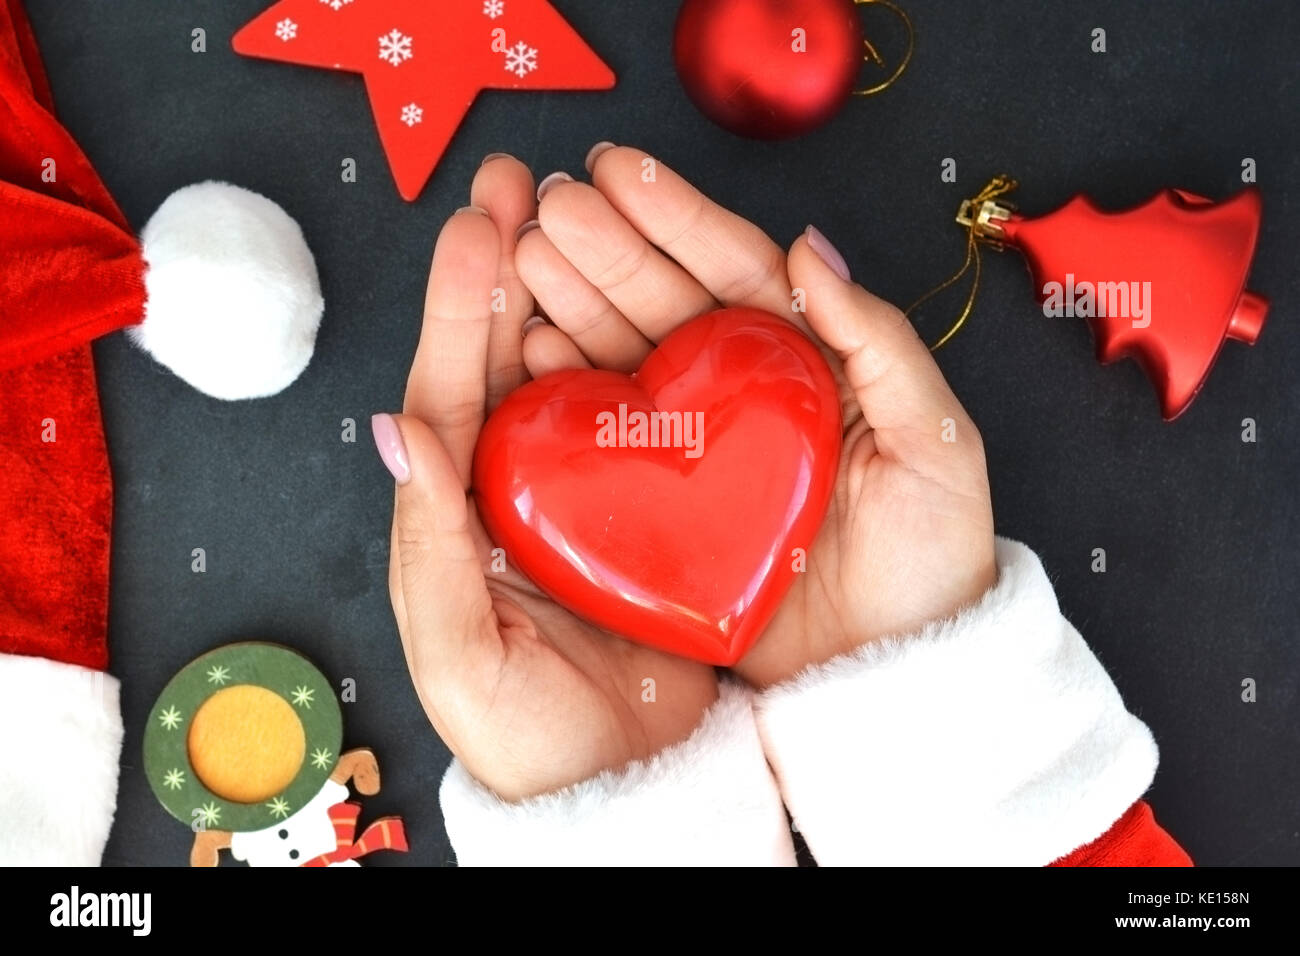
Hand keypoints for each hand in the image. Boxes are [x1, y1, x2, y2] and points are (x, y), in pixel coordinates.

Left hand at [381, 156, 717, 801]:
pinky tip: (641, 306)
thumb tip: (396, 429)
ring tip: (569, 217)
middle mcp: (513, 492)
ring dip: (563, 292)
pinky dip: (633, 356)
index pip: (450, 392)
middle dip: (504, 270)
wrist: (628, 796)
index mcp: (456, 519)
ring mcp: (581, 495)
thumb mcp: (461, 655)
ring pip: (566, 374)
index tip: (477, 224)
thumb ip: (429, 548)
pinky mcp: (643, 509)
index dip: (459, 307)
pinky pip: (633, 418)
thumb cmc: (529, 742)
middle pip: (502, 362)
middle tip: (518, 185)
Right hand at [514, 144, 996, 687]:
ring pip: (627, 355)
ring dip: (573, 302)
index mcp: (807, 363)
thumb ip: (881, 344)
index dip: (676, 217)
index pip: (736, 271)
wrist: (894, 671)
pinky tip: (530, 350)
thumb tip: (811, 249)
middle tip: (547, 205)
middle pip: (665, 302)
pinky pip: (609, 434)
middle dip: (606, 248)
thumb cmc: (932, 557)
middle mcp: (743, 391)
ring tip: (521, 259)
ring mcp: (698, 444)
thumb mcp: (937, 441)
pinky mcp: (665, 501)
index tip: (617, 171)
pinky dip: (567, 388)